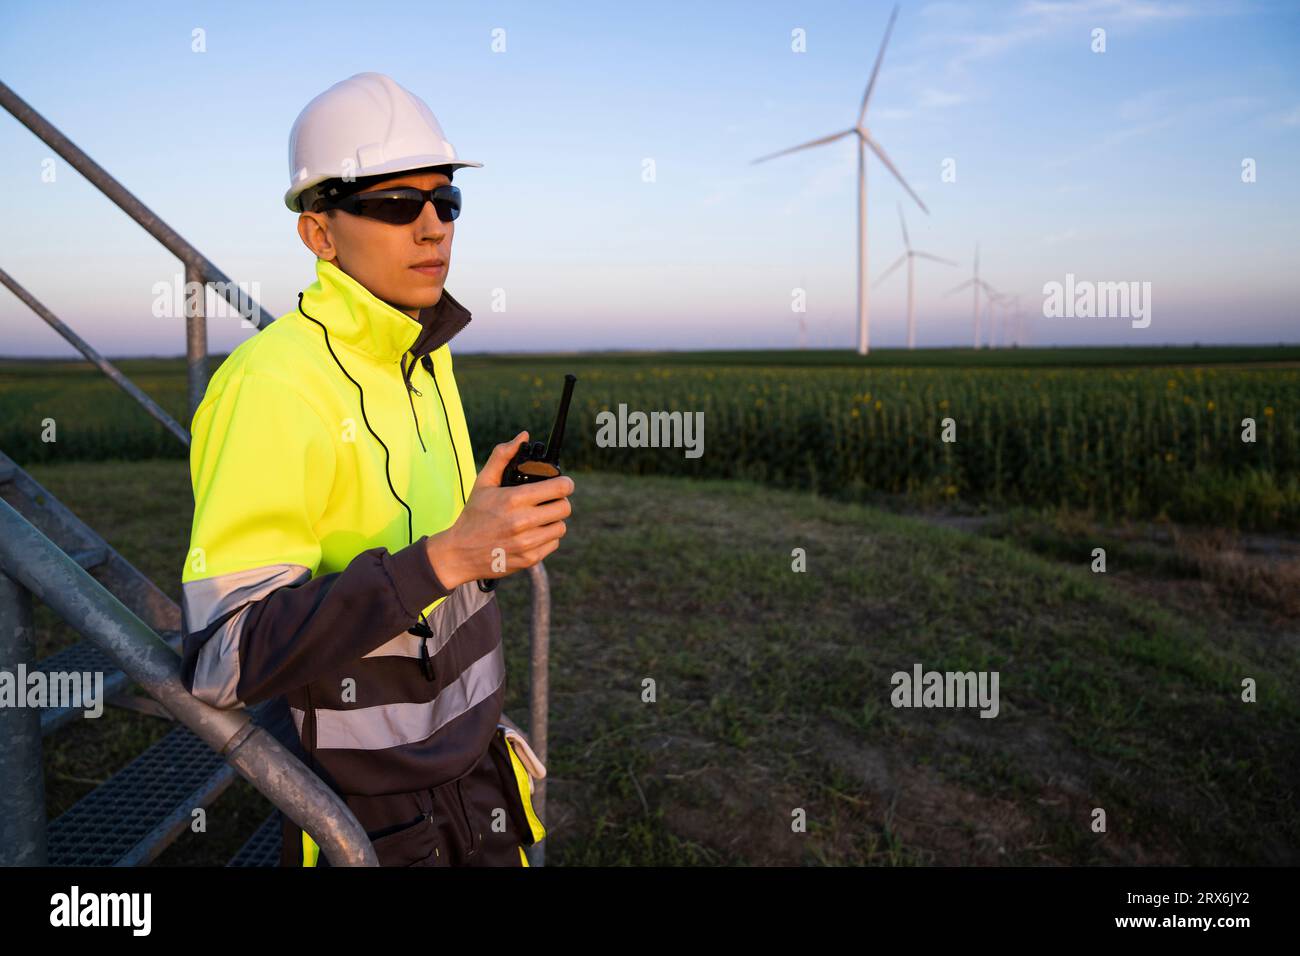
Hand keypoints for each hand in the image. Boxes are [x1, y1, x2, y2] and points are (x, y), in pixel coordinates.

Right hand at [425, 430, 574, 588]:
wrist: (459, 553)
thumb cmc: (473, 514)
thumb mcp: (483, 482)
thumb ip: (502, 455)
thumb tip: (523, 436)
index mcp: (514, 499)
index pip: (559, 488)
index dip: (565, 483)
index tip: (562, 484)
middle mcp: (522, 521)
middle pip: (564, 508)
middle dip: (560, 501)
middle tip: (550, 501)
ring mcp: (527, 543)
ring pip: (561, 527)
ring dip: (553, 520)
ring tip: (539, 517)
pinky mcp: (529, 559)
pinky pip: (553, 543)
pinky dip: (547, 538)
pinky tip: (532, 533)